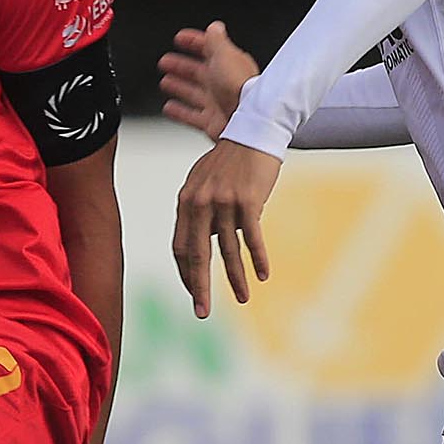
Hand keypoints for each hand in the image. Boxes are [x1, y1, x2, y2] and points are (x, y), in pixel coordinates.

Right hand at [158, 20, 258, 136]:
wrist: (246, 119)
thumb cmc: (238, 86)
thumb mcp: (224, 54)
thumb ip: (216, 40)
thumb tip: (215, 27)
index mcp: (229, 64)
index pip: (209, 48)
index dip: (194, 41)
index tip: (179, 38)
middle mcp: (224, 83)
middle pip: (198, 71)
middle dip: (181, 65)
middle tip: (165, 61)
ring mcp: (218, 103)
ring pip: (193, 92)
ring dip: (179, 86)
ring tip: (165, 82)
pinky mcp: (212, 122)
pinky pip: (191, 116)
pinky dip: (179, 112)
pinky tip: (169, 108)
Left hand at [172, 136, 280, 318]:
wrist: (253, 131)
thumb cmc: (230, 161)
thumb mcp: (204, 183)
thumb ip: (200, 212)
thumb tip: (207, 242)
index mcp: (186, 201)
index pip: (180, 247)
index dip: (186, 273)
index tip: (194, 293)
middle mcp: (200, 203)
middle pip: (197, 255)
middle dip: (199, 287)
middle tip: (202, 312)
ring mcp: (224, 202)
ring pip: (228, 251)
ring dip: (235, 278)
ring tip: (244, 298)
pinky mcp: (248, 200)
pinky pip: (252, 237)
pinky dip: (258, 258)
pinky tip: (263, 274)